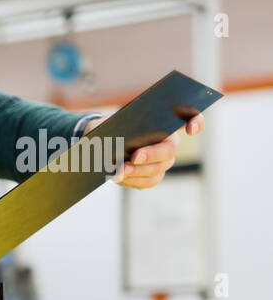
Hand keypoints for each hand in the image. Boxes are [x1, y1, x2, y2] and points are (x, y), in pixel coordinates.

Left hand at [85, 114, 204, 189]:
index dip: (197, 122)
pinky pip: (147, 182)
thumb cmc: (113, 126)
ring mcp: (162, 162)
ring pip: (158, 169)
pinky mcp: (152, 176)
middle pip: (169, 150)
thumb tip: (122, 132)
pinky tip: (117, 177)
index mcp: (165, 123)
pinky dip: (131, 180)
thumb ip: (123, 122)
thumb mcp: (114, 119)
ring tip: (118, 171)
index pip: (191, 117)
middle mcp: (168, 143)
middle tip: (134, 157)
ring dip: (137, 171)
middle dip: (151, 154)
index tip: (190, 129)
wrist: (103, 143)